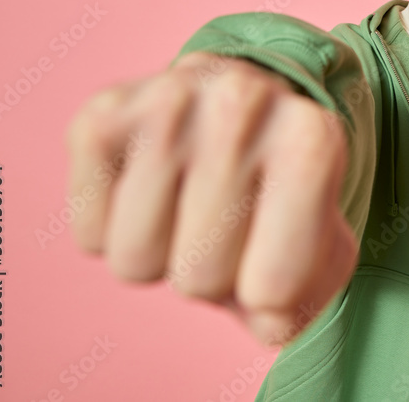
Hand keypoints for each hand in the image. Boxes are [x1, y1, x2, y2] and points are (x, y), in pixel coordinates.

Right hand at [64, 51, 356, 347]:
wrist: (241, 109)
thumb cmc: (280, 194)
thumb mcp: (318, 251)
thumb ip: (299, 303)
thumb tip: (262, 309)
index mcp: (312, 138)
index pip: (273, 288)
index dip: (267, 292)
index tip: (278, 240)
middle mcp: (243, 102)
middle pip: (198, 278)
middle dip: (210, 272)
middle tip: (227, 217)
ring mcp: (168, 98)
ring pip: (134, 260)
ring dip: (158, 252)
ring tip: (188, 197)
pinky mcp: (100, 115)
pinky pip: (89, 236)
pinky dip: (111, 230)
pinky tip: (148, 183)